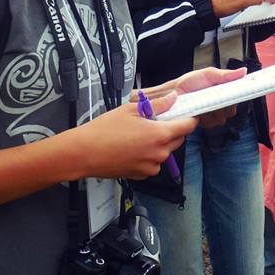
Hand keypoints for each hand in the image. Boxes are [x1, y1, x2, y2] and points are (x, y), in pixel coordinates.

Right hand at [79, 99, 196, 179]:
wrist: (84, 153)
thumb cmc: (105, 130)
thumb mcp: (132, 110)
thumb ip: (158, 105)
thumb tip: (173, 98)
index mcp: (160, 135)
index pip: (188, 126)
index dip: (189, 118)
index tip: (185, 113)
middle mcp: (160, 154)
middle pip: (178, 139)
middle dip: (172, 129)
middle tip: (155, 121)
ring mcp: (151, 167)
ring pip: (165, 152)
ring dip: (159, 143)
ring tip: (138, 134)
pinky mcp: (142, 176)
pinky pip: (153, 163)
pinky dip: (149, 155)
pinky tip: (132, 147)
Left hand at [173, 67, 246, 128]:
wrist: (173, 94)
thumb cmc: (189, 82)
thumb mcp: (208, 74)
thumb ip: (226, 74)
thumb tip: (243, 71)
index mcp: (224, 91)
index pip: (239, 97)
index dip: (239, 96)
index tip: (236, 95)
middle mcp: (221, 103)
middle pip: (232, 110)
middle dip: (224, 106)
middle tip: (214, 98)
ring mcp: (214, 114)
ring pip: (223, 118)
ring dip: (214, 112)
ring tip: (204, 103)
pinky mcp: (206, 123)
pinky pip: (212, 124)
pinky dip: (206, 118)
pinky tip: (199, 111)